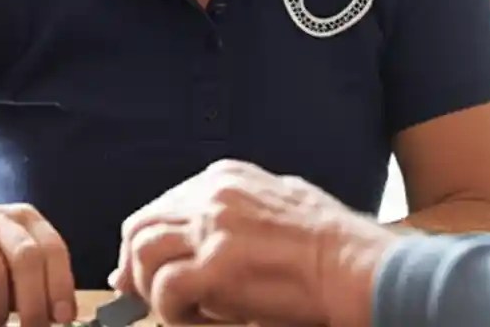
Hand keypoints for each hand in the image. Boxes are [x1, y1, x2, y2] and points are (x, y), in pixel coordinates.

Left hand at [110, 160, 398, 326]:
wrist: (355, 266)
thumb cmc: (329, 243)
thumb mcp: (281, 200)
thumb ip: (235, 212)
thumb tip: (196, 239)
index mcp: (226, 178)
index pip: (162, 205)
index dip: (145, 242)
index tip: (143, 270)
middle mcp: (213, 195)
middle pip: (141, 226)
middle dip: (134, 265)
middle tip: (141, 295)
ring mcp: (213, 227)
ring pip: (144, 256)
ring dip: (150, 289)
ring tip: (174, 309)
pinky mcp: (217, 265)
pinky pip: (165, 290)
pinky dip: (171, 311)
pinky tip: (195, 320)